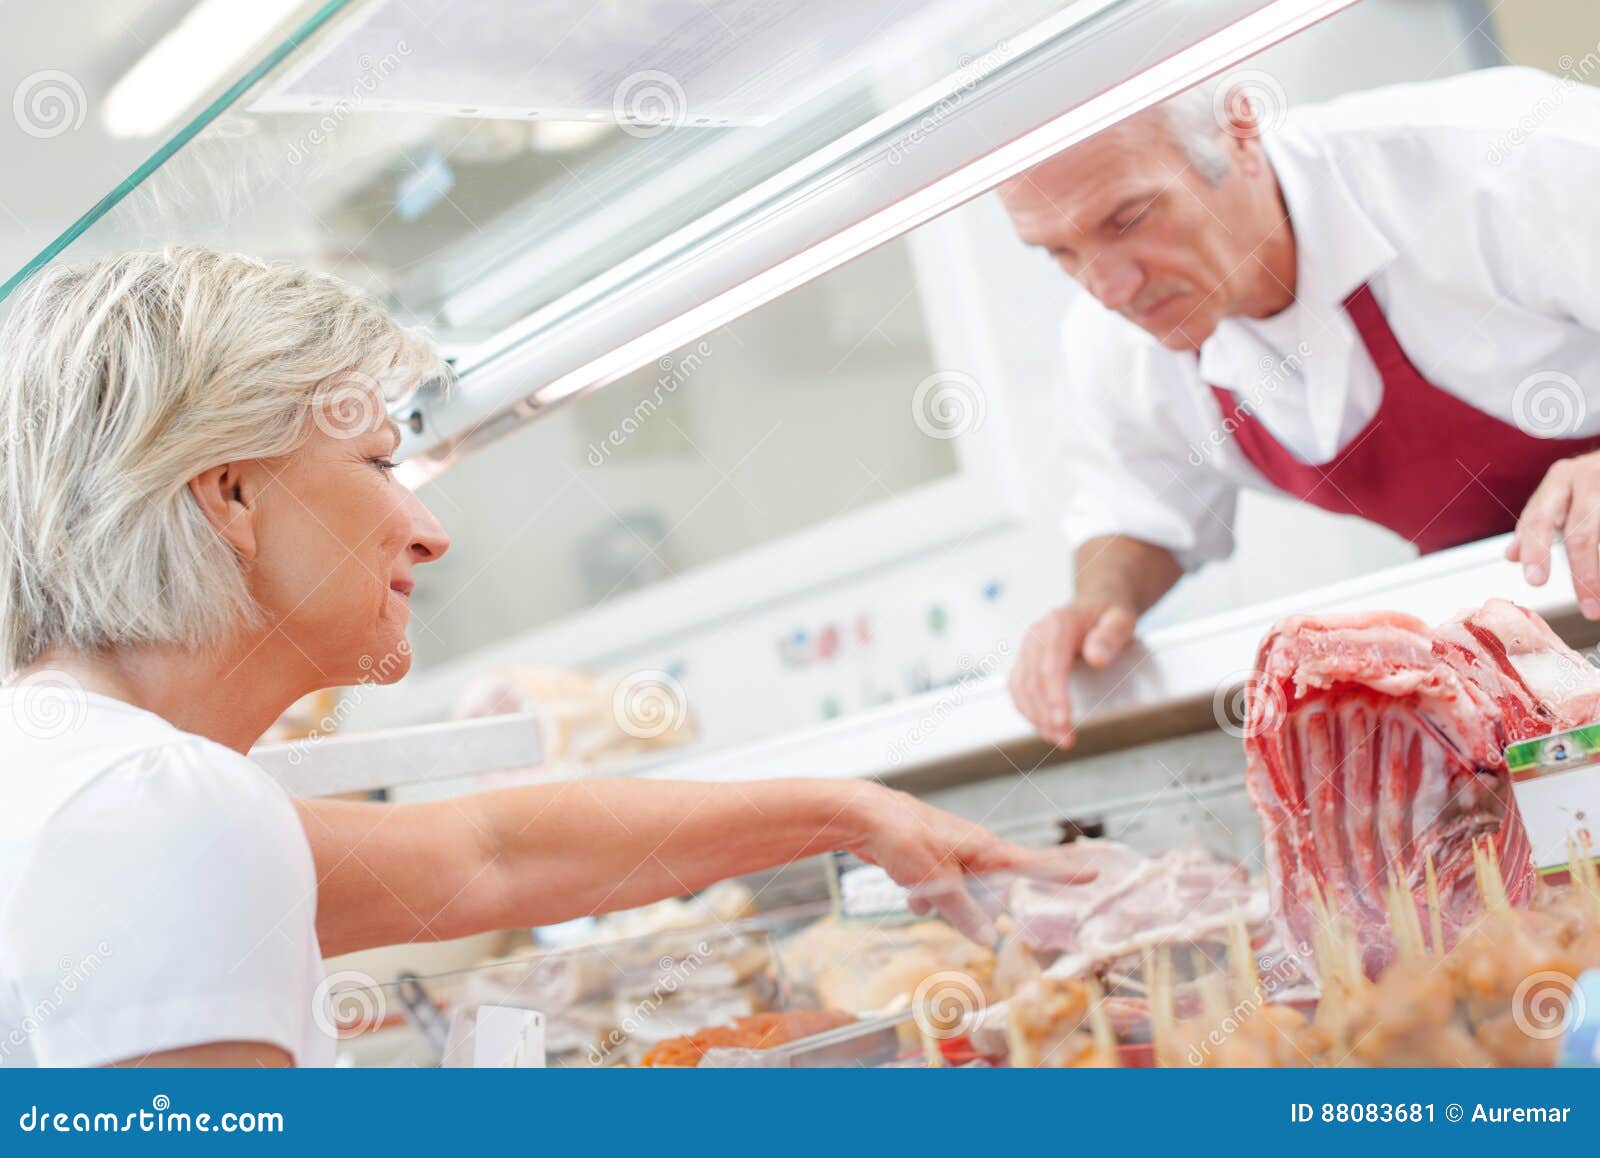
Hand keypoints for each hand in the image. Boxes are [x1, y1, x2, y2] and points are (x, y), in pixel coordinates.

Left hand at [844, 787, 1095, 943]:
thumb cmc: (905, 838)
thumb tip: (989, 939)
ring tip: (918, 886)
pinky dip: (926, 895)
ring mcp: (957, 857)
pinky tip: (907, 888)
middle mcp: (977, 852)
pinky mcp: (938, 862)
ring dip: (942, 903)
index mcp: (987, 850)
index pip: (1034, 864)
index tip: (1094, 873)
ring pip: (963, 897)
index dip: (1064, 873)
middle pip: (992, 895)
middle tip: (943, 894)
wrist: (867, 817)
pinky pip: (942, 891)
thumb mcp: (938, 883)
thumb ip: (964, 913)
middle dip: (970, 908)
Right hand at [1008, 600, 1136, 745]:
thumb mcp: (1121, 620)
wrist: (1096, 605)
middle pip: (1033, 681)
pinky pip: (1018, 688)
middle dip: (1047, 714)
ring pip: (1021, 688)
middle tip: (1066, 738)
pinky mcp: (1026, 660)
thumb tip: (1096, 657)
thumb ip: (1111, 636)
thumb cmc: (1108, 615)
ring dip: (1035, 717)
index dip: (1054, 696)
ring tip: (1057, 738)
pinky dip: (1027, 710)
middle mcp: (1036, 635)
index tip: (1064, 719)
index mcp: (1058, 624)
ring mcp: (1028, 648)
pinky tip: (1042, 726)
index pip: (1050, 666)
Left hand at [1508, 450, 1599, 616]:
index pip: (1539, 518)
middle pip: (1582, 532)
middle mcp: (1588, 477)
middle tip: (1588, 607)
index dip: (1536, 550)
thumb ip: (1537, 523)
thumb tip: (1511, 555)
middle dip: (1584, 574)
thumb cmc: (1589, 479)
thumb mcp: (1559, 492)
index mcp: (1560, 478)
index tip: (1535, 581)